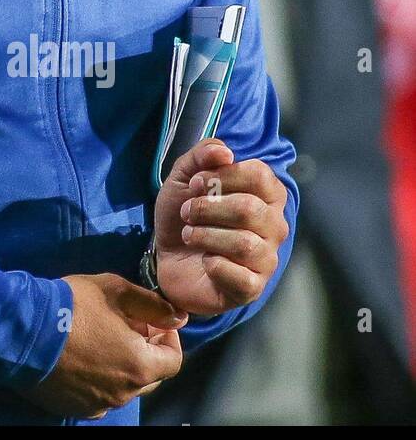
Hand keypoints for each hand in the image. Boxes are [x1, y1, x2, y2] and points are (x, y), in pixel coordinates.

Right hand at [19, 273, 186, 418]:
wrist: (21, 330)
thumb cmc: (71, 306)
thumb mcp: (114, 290)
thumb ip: (151, 304)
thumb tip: (178, 317)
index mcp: (139, 366)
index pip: (173, 360)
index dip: (168, 338)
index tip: (152, 321)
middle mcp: (124, 393)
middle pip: (150, 377)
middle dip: (145, 352)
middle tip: (125, 328)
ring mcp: (97, 404)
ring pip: (122, 388)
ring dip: (120, 367)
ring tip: (99, 342)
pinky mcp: (72, 408)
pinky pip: (96, 396)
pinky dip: (96, 380)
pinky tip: (79, 360)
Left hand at [154, 138, 289, 317]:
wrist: (166, 257)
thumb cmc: (184, 214)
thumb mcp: (183, 178)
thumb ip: (201, 156)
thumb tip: (225, 151)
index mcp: (266, 194)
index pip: (260, 175)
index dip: (222, 176)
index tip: (195, 183)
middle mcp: (274, 226)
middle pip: (250, 209)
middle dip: (207, 207)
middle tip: (187, 212)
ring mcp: (266, 259)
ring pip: (244, 244)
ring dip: (205, 235)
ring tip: (189, 234)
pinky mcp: (253, 288)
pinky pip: (241, 277)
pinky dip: (214, 265)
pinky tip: (205, 261)